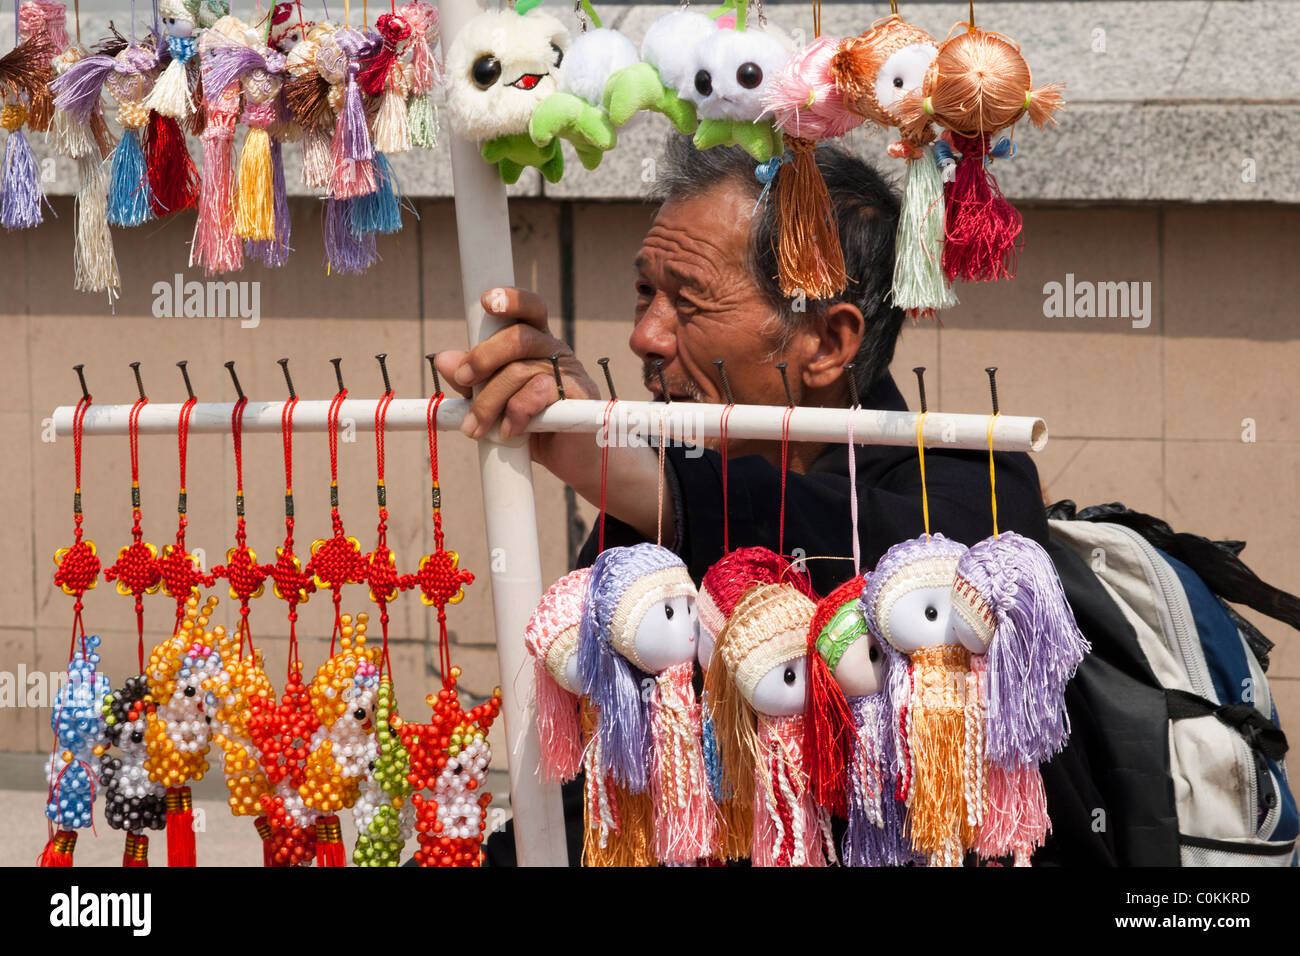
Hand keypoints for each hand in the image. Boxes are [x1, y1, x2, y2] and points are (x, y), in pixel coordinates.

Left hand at [434, 286, 598, 435]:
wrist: (569, 460)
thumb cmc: (532, 425)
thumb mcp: (492, 401)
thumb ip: (470, 381)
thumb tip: (443, 359)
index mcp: (535, 342)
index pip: (528, 309)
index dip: (511, 299)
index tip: (487, 302)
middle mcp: (554, 350)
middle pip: (519, 336)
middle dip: (483, 357)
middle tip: (464, 380)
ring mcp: (570, 371)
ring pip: (521, 371)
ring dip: (490, 402)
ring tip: (476, 427)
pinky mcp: (580, 395)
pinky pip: (540, 394)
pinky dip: (516, 413)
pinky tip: (508, 430)